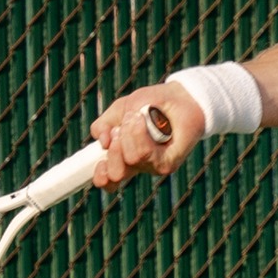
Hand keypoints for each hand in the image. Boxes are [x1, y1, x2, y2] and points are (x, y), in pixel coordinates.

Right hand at [89, 82, 206, 187]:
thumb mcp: (120, 109)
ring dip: (128, 135)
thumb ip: (103, 125)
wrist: (178, 96)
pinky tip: (141, 119)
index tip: (99, 161)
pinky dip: (140, 134)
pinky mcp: (168, 162)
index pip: (107, 181)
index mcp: (122, 158)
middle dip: (112, 151)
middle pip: (115, 175)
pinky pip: (147, 154)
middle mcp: (137, 166)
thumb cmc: (150, 103)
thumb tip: (102, 142)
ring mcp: (153, 165)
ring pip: (131, 159)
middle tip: (117, 132)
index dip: (99, 176)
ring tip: (135, 117)